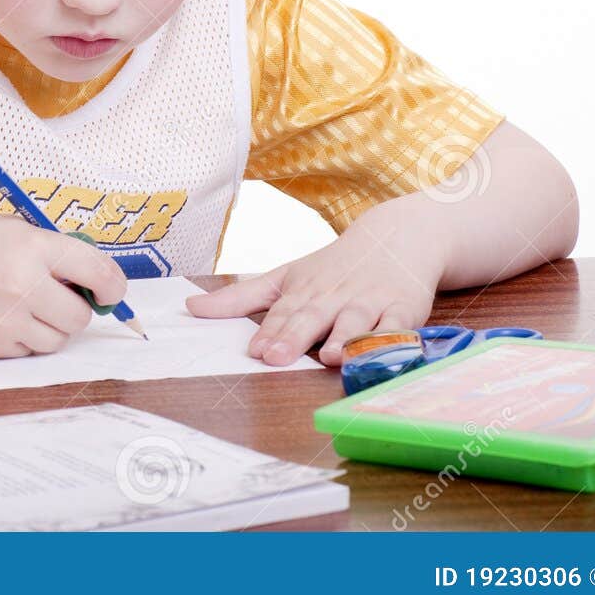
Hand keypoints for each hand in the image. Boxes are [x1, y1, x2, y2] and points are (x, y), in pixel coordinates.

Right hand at [0, 212, 128, 358]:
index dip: (112, 287)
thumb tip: (98, 281)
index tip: (110, 292)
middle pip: (80, 316)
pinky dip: (24, 338)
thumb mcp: (13, 230)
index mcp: (32, 248)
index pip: (97, 272)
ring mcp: (6, 321)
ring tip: (24, 304)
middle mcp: (23, 286)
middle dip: (76, 308)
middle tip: (58, 295)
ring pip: (57, 340)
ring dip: (51, 326)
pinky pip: (28, 351)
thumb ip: (56, 252)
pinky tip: (0, 315)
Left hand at [185, 221, 444, 366]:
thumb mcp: (285, 276)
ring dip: (343, 338)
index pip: (283, 312)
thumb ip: (240, 297)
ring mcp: (369, 303)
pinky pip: (397, 328)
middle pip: (313, 317)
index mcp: (304, 290)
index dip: (270, 331)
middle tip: (277, 357)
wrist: (396, 236)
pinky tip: (379, 352)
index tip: (256, 351)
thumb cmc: (332, 266)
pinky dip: (390, 340)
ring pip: (355, 322)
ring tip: (329, 356)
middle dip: (295, 337)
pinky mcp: (403, 310)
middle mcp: (334, 297)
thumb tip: (190, 308)